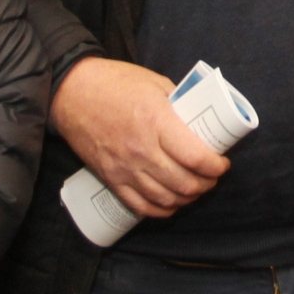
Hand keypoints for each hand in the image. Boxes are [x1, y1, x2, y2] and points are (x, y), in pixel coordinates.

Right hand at [50, 56, 229, 218]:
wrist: (71, 92)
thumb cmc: (114, 82)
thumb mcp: (155, 83)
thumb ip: (177, 104)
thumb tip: (199, 120)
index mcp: (157, 123)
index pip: (196, 157)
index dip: (216, 166)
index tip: (222, 163)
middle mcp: (142, 150)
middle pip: (184, 183)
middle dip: (206, 184)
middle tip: (212, 177)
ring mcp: (125, 168)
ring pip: (165, 198)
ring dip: (187, 199)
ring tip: (195, 190)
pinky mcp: (110, 178)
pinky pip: (139, 205)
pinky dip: (160, 210)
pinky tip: (171, 205)